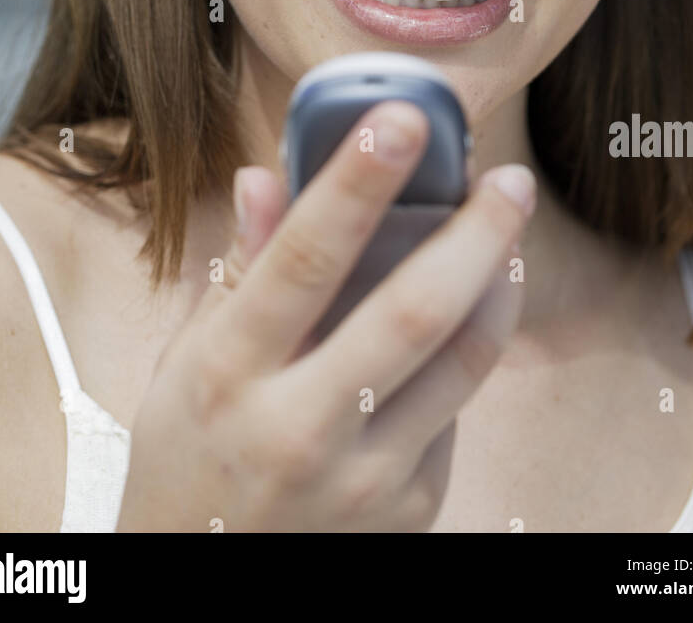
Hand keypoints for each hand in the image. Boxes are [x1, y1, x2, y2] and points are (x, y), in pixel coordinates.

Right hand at [115, 100, 535, 532]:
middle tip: (509, 179)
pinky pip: (453, 409)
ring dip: (497, 285)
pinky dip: (461, 352)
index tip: (402, 118)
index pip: (302, 260)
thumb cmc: (186, 458)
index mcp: (227, 374)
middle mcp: (299, 428)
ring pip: (461, 362)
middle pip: (412, 312)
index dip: (355, 182)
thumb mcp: (183, 362)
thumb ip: (236, 268)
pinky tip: (458, 316)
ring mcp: (363, 479)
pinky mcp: (411, 509)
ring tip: (508, 232)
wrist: (205, 597)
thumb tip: (266, 175)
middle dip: (474, 232)